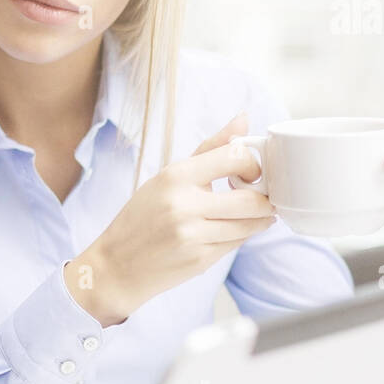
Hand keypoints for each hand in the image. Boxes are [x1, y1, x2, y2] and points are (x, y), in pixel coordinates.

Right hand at [64, 113, 274, 325]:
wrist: (117, 265)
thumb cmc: (142, 216)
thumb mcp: (168, 176)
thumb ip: (210, 149)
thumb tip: (244, 118)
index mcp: (175, 176)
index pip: (233, 157)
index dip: (252, 165)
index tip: (250, 172)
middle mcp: (184, 205)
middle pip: (251, 199)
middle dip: (265, 199)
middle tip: (263, 196)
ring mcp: (193, 235)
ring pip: (249, 225)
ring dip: (259, 220)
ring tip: (253, 214)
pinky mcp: (201, 259)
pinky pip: (237, 243)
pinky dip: (242, 236)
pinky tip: (230, 230)